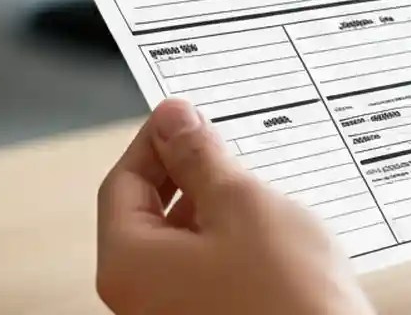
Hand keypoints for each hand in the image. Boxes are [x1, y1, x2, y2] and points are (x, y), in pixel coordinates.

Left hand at [95, 99, 373, 314]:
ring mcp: (173, 314)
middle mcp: (140, 298)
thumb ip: (201, 158)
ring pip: (179, 243)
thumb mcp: (242, 205)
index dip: (156, 141)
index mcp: (129, 265)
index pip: (123, 183)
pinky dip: (227, 242)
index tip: (186, 116)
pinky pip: (203, 271)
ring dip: (212, 207)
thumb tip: (174, 121)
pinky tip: (267, 232)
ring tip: (255, 190)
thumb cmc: (288, 301)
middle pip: (146, 214)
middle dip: (184, 174)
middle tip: (223, 144)